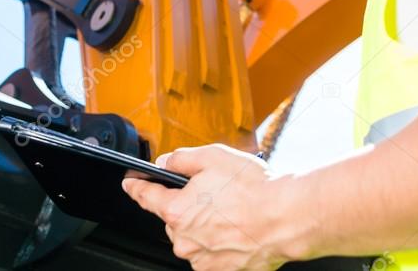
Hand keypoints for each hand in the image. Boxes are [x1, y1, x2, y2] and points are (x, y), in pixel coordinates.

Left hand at [122, 144, 297, 269]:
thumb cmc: (254, 190)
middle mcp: (185, 239)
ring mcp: (202, 258)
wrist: (287, 218)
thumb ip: (181, 159)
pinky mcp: (221, 269)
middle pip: (174, 217)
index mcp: (177, 211)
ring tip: (232, 209)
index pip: (144, 197)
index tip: (131, 183)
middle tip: (214, 191)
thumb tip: (166, 162)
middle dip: (188, 203)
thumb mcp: (213, 157)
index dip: (135, 186)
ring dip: (205, 222)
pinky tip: (237, 225)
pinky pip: (210, 251)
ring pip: (193, 235)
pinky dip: (219, 239)